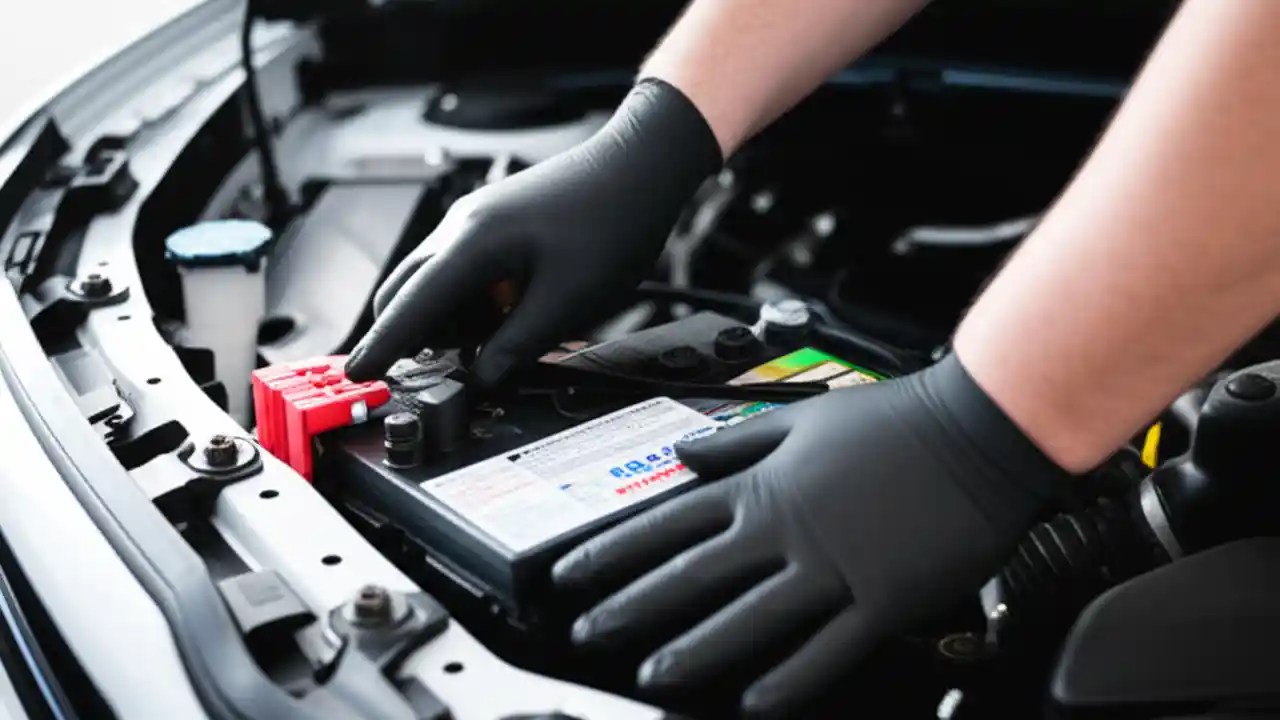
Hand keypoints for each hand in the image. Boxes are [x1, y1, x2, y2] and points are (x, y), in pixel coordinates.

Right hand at [345, 79, 721, 384]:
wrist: (639, 166)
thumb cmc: (610, 224)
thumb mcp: (566, 302)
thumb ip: (516, 345)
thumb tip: (481, 379)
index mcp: (473, 245)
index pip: (411, 306)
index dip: (383, 345)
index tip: (358, 374)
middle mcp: (461, 227)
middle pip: (407, 291)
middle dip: (415, 335)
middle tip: (443, 370)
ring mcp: (474, 220)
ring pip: (435, 281)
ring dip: (452, 318)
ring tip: (504, 338)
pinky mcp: (493, 222)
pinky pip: (461, 268)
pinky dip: (472, 299)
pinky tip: (512, 313)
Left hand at [552, 355, 1065, 717]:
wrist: (979, 431)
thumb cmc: (896, 419)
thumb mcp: (804, 417)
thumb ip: (739, 441)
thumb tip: (684, 452)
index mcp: (766, 486)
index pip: (670, 522)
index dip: (613, 552)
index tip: (571, 575)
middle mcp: (788, 529)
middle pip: (693, 575)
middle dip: (632, 606)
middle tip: (588, 632)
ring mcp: (835, 567)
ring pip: (748, 619)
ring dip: (696, 649)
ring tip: (652, 675)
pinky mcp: (883, 598)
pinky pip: (827, 647)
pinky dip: (790, 678)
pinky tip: (757, 701)